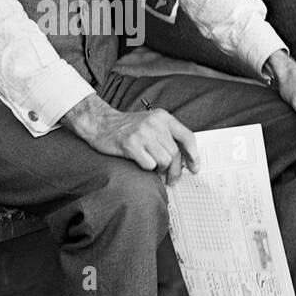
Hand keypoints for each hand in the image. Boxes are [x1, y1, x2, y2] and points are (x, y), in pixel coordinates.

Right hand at [61, 93, 198, 183]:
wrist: (101, 123)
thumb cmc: (128, 127)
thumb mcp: (151, 124)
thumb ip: (168, 137)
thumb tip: (185, 160)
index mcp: (163, 117)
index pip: (187, 137)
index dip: (193, 155)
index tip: (194, 167)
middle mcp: (155, 123)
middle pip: (175, 154)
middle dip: (175, 170)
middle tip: (172, 178)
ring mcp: (142, 133)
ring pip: (164, 161)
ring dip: (160, 170)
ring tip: (154, 168)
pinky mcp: (131, 144)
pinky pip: (149, 165)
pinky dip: (147, 168)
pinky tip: (140, 162)